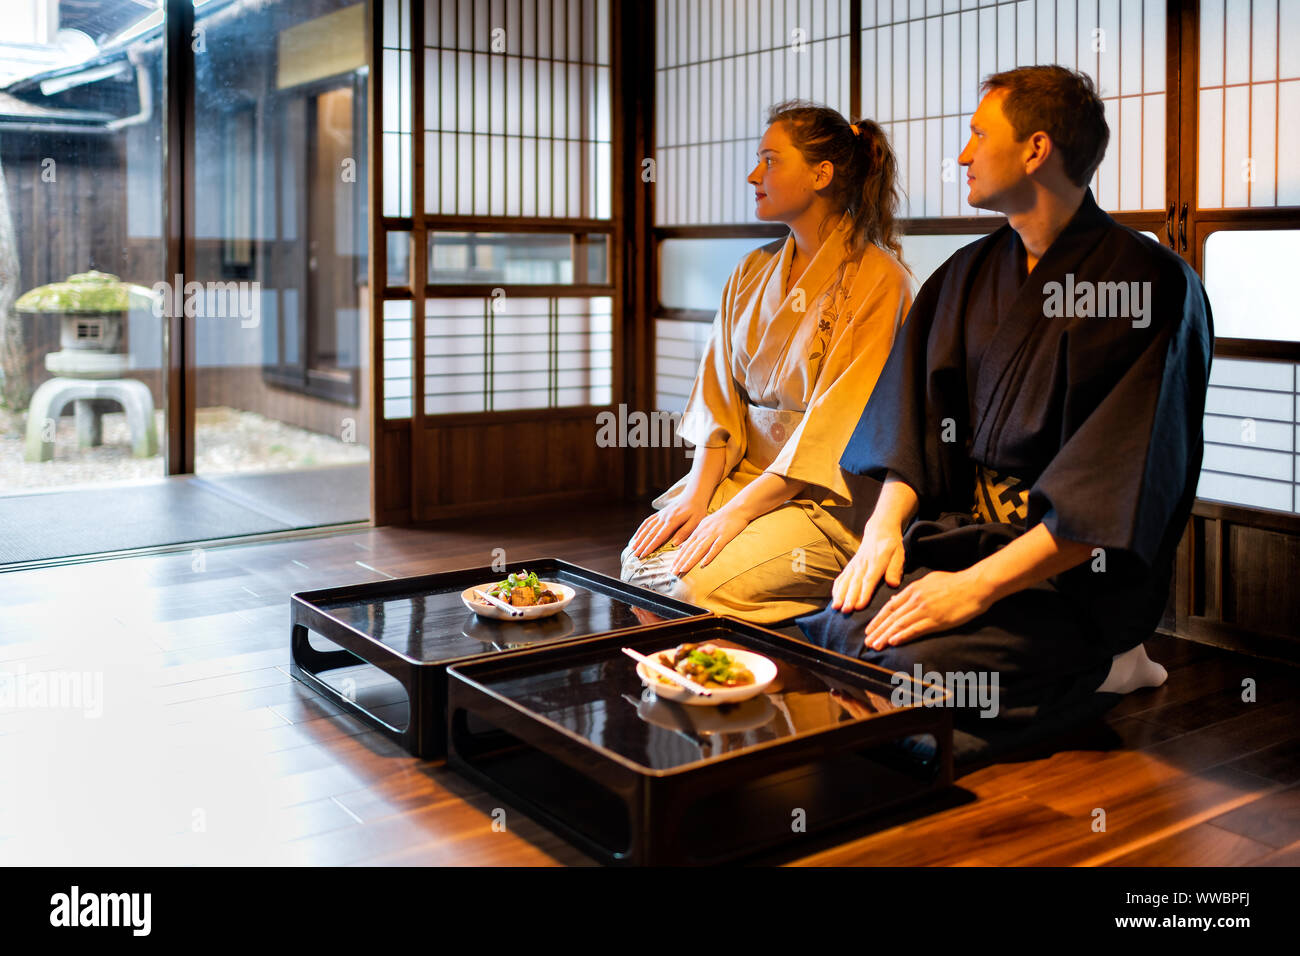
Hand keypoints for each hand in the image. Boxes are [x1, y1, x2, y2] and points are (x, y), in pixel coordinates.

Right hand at [629, 496, 708, 558]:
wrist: (693, 495)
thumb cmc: (697, 510)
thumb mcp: (696, 521)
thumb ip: (685, 532)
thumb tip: (674, 544)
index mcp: (672, 521)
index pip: (659, 536)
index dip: (650, 546)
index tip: (644, 555)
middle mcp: (664, 518)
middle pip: (650, 533)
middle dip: (642, 545)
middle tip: (635, 555)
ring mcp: (660, 515)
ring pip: (647, 527)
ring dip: (639, 538)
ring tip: (633, 547)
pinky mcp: (660, 513)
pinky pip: (647, 521)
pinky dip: (640, 529)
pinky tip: (636, 536)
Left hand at [670, 506, 749, 575]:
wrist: (737, 509)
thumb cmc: (721, 518)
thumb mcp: (704, 525)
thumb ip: (693, 536)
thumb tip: (682, 546)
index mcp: (698, 531)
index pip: (685, 547)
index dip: (678, 558)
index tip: (672, 568)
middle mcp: (703, 533)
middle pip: (690, 549)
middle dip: (680, 561)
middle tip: (673, 572)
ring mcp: (713, 535)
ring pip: (699, 549)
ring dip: (691, 560)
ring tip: (683, 569)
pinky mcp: (724, 536)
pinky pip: (715, 547)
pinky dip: (709, 556)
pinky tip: (703, 564)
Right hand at [831, 520, 905, 611]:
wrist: (879, 530)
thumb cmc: (891, 545)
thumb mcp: (899, 554)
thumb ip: (895, 569)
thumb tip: (893, 584)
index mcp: (877, 562)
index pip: (869, 579)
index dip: (864, 593)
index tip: (859, 606)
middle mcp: (863, 564)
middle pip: (855, 583)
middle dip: (849, 598)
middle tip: (846, 611)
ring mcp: (854, 565)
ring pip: (845, 581)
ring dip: (840, 595)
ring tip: (836, 607)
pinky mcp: (849, 566)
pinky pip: (841, 578)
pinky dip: (836, 589)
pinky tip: (835, 600)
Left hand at [862, 569, 992, 649]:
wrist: (975, 585)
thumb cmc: (955, 582)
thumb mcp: (929, 581)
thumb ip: (911, 591)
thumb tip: (896, 599)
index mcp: (913, 590)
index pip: (890, 607)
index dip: (878, 619)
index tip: (869, 629)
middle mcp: (916, 600)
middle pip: (891, 617)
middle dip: (878, 631)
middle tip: (867, 642)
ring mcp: (925, 610)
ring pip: (900, 625)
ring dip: (885, 636)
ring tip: (875, 646)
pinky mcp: (937, 620)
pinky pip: (916, 629)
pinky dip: (902, 636)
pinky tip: (893, 642)